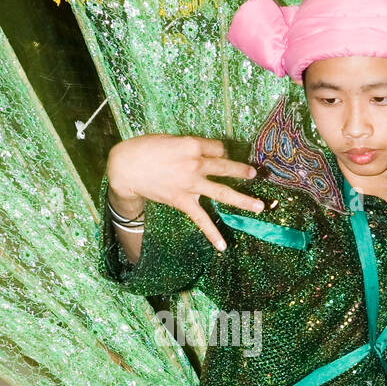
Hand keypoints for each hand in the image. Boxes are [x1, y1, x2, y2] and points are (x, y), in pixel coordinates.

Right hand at [107, 134, 263, 251]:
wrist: (127, 167)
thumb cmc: (145, 149)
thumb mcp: (171, 139)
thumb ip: (190, 146)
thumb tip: (205, 152)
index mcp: (193, 144)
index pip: (218, 148)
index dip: (222, 151)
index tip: (221, 155)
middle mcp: (196, 163)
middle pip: (226, 167)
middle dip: (243, 172)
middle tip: (255, 175)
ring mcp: (191, 184)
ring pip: (222, 192)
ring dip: (242, 200)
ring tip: (259, 207)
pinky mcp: (183, 201)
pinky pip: (201, 219)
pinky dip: (212, 233)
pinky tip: (223, 246)